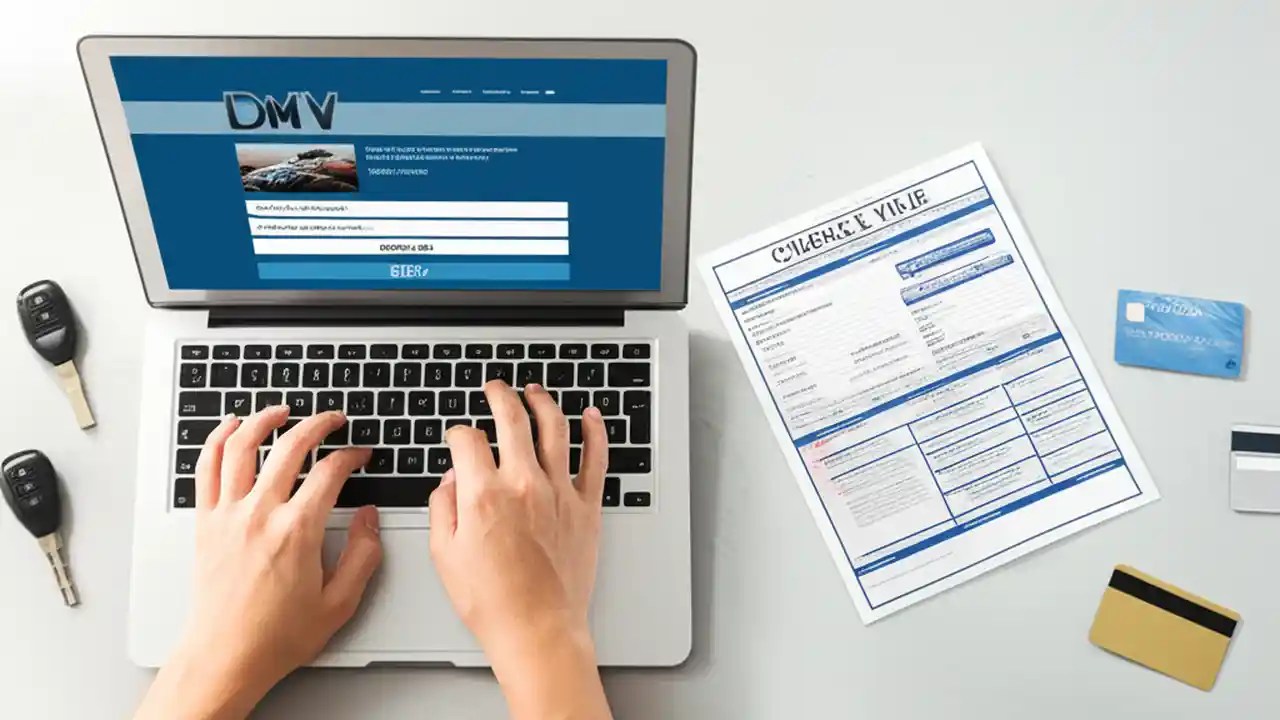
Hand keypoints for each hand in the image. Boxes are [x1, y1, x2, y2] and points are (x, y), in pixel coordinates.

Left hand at [135, 407, 382, 719]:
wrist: (226, 656)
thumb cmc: (276, 636)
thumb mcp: (339, 603)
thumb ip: (364, 556)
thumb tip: (372, 519)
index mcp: (296, 532)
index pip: (330, 472)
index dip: (352, 455)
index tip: (360, 455)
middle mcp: (259, 515)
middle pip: (289, 447)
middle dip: (318, 424)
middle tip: (333, 419)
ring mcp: (228, 515)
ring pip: (242, 447)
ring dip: (264, 420)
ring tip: (282, 410)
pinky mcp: (206, 523)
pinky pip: (207, 468)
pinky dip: (218, 440)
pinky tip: (231, 427)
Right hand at [430, 381, 611, 718]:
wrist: (538, 629)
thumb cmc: (492, 602)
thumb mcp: (445, 555)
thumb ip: (444, 508)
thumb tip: (451, 479)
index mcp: (483, 494)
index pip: (468, 439)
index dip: (458, 432)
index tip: (458, 437)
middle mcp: (523, 484)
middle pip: (512, 419)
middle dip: (499, 396)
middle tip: (495, 388)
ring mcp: (559, 492)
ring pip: (554, 428)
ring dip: (542, 402)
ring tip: (533, 391)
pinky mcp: (586, 507)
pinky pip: (596, 458)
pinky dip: (596, 431)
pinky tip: (591, 416)